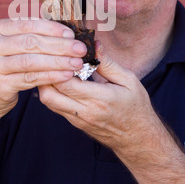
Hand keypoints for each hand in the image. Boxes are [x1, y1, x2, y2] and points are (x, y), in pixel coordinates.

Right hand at [0, 18, 86, 120]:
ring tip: (76, 63)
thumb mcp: (10, 46)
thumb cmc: (5, 67)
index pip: (27, 24)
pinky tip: (66, 75)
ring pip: (31, 61)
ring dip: (58, 61)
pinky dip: (51, 76)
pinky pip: (30, 78)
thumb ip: (31, 35)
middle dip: (59, 45)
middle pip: (30, 42)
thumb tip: (66, 31)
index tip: (71, 34)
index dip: (51, 28)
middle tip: (80, 49)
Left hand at [38, 43, 157, 157]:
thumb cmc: (136, 107)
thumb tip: (94, 44)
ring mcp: (77, 119)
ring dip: (46, 83)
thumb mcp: (128, 80)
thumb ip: (108, 63)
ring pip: (48, 101)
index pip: (66, 83)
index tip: (65, 53)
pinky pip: (54, 106)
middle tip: (53, 58)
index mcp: (99, 99)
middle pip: (49, 94)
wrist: (138, 139)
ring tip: (55, 66)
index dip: (60, 66)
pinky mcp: (74, 123)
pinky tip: (59, 79)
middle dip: (46, 74)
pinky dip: (52, 91)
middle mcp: (84, 112)